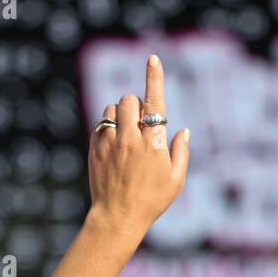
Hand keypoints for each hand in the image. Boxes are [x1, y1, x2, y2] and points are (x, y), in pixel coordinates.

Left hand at [87, 55, 189, 238]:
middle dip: (136, 105)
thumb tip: (182, 130)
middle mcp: (131, 138)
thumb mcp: (176, 180)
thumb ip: (181, 152)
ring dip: (120, 114)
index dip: (154, 77)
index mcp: (154, 143)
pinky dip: (108, 126)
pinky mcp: (95, 147)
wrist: (117, 217)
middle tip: (140, 125)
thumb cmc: (151, 201)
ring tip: (126, 135)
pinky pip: (101, 122)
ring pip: (112, 108)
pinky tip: (114, 145)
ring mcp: (110, 142)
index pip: (155, 101)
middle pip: (129, 99)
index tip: (152, 58)